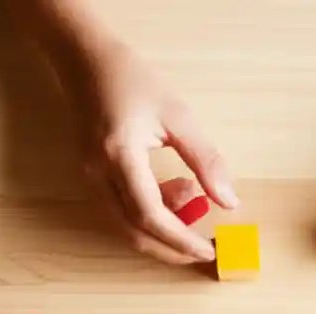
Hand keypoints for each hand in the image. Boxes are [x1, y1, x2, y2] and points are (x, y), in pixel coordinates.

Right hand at [31, 2, 236, 264]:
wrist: (86, 61)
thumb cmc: (132, 81)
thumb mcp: (178, 116)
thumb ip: (205, 160)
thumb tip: (229, 201)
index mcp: (119, 156)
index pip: (150, 215)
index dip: (180, 239)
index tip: (208, 250)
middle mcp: (97, 174)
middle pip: (133, 232)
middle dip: (170, 248)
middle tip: (203, 250)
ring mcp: (90, 179)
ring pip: (125, 226)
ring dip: (161, 229)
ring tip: (192, 203)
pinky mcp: (92, 178)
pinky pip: (120, 211)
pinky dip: (148, 215)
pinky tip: (173, 192)